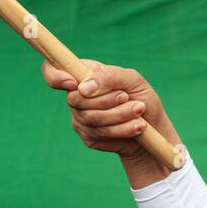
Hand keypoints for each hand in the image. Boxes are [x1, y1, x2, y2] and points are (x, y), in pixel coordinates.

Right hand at [40, 58, 166, 156]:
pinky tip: (137, 126)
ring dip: (120, 114)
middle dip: (105, 99)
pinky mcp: (88, 137)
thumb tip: (82, 87)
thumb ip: (108, 77)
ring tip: (139, 110)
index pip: (52, 70)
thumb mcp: (132, 79)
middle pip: (75, 98)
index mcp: (84, 74)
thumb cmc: (141, 97)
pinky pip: (100, 133)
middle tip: (126, 96)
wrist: (153, 128)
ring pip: (90, 118)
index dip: (55, 76)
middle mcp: (77, 96)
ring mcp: (80, 118)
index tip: (73, 83)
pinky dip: (123, 129)